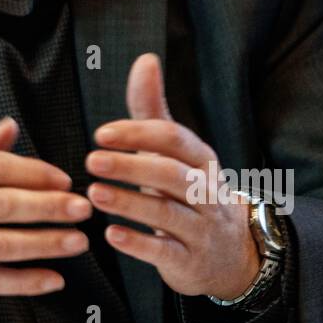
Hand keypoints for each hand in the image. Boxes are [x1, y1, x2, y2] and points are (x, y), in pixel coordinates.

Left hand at [85, 53, 260, 299]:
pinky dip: (138, 244)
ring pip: (168, 213)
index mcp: (201, 160)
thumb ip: (152, 108)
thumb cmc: (188, 191)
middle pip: (173, 175)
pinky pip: (166, 252)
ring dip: (130, 203)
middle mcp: (207, 192)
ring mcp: (202, 229)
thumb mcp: (174, 151)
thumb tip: (145, 59)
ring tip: (94, 194)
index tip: (101, 134)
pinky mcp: (191, 262)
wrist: (229, 255)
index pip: (175, 140)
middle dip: (132, 167)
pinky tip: (111, 235)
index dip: (138, 134)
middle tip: (92, 161)